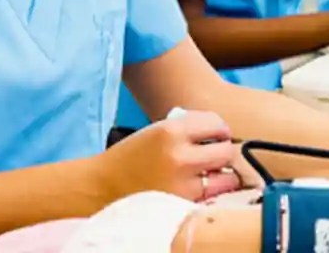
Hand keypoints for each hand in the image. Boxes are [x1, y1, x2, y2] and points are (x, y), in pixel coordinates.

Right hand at [94, 110, 240, 203]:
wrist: (101, 186)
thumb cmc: (131, 156)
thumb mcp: (156, 130)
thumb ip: (187, 127)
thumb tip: (221, 131)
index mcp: (170, 131)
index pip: (216, 124)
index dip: (219, 129)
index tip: (216, 135)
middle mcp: (179, 156)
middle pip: (227, 151)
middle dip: (223, 150)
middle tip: (215, 154)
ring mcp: (182, 184)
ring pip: (228, 177)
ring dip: (223, 174)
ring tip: (211, 173)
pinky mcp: (181, 205)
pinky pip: (213, 196)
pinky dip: (212, 192)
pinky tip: (201, 186)